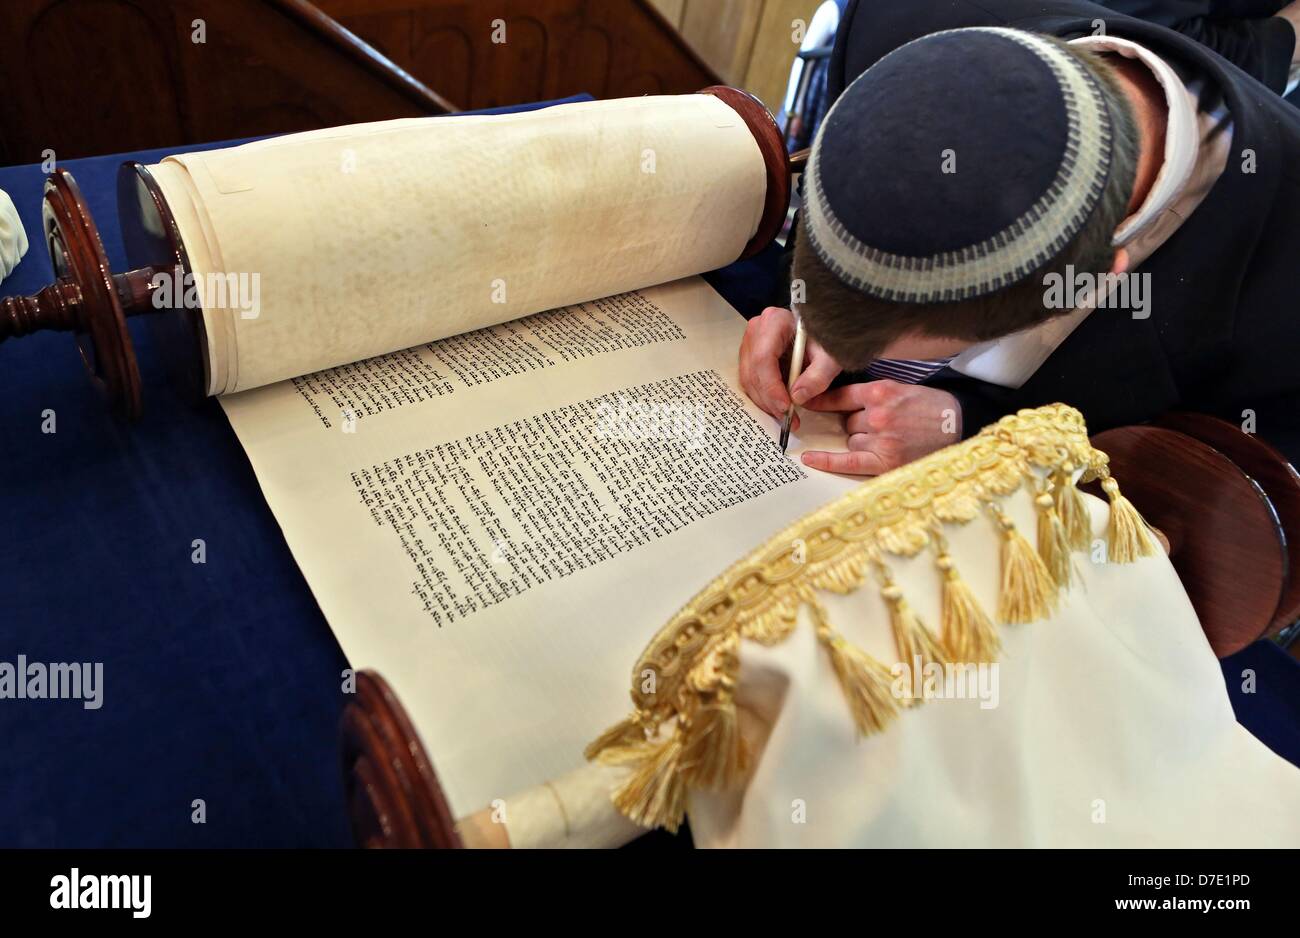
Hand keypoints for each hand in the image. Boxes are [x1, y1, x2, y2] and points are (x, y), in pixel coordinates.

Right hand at [738, 306, 841, 432]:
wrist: (821, 330)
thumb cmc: (825, 339)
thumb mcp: (830, 356)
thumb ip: (818, 376)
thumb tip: (797, 398)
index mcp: (774, 322)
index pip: (763, 358)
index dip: (771, 387)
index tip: (786, 407)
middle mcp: (756, 330)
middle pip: (753, 371)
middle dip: (769, 400)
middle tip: (788, 419)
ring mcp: (749, 342)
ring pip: (748, 379)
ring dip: (765, 401)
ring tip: (786, 415)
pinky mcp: (749, 355)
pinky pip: (750, 380)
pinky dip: (763, 396)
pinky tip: (779, 406)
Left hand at [801, 381, 961, 475]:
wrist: (958, 425)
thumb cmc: (929, 407)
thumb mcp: (900, 389)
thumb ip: (870, 395)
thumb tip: (834, 404)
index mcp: (881, 391)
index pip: (841, 396)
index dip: (823, 401)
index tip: (805, 401)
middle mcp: (878, 415)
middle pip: (847, 423)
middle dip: (858, 425)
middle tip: (883, 425)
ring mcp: (881, 439)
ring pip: (852, 441)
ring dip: (863, 442)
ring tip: (891, 439)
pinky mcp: (886, 461)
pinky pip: (848, 461)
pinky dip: (828, 461)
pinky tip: (810, 459)